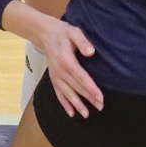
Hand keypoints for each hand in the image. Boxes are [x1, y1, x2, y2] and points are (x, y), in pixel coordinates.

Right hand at [3, 2, 103, 117]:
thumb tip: (91, 52)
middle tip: (100, 106)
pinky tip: (71, 113)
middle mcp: (60, 71)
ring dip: (77, 105)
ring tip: (87, 114)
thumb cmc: (63, 33)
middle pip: (76, 87)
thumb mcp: (74, 32)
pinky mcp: (53, 78)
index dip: (91, 88)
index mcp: (66, 60)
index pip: (81, 77)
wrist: (45, 34)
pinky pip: (58, 93)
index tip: (100, 97)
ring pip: (67, 93)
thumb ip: (83, 41)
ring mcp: (55, 76)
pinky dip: (64, 104)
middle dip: (89, 98)